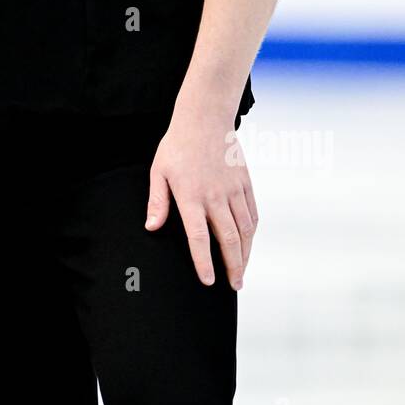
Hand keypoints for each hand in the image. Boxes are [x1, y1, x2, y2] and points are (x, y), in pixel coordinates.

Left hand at [143, 108, 257, 288]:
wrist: (205, 118)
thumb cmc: (177, 145)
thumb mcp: (159, 171)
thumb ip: (157, 201)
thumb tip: (151, 227)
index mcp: (191, 196)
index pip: (199, 237)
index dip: (204, 262)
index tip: (208, 281)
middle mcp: (215, 196)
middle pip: (228, 239)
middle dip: (232, 266)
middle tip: (234, 286)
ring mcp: (233, 189)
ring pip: (245, 229)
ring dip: (245, 254)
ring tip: (242, 272)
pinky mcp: (245, 182)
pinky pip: (252, 213)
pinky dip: (252, 232)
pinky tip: (249, 244)